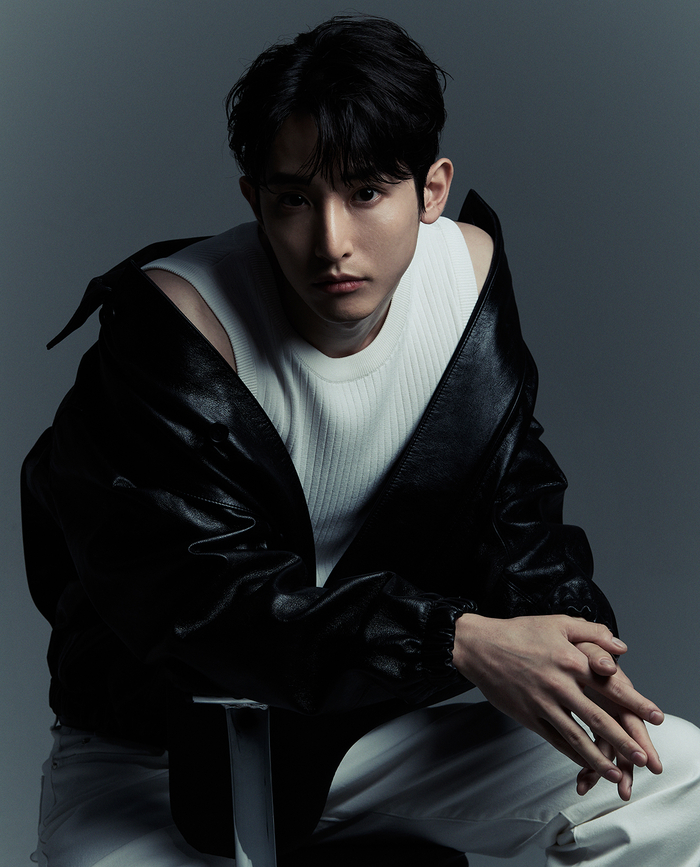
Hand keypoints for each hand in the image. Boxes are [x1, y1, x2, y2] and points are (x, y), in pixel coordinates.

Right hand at [452, 614, 663, 798]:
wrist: (479, 646)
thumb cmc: (520, 632)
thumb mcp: (557, 623)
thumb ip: (592, 633)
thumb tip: (621, 648)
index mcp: (571, 660)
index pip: (611, 686)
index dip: (636, 703)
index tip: (656, 717)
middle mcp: (560, 685)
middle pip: (598, 719)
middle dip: (624, 742)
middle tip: (644, 759)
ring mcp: (543, 703)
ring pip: (577, 737)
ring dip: (599, 758)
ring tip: (617, 774)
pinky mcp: (528, 716)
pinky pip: (555, 740)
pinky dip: (572, 754)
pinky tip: (586, 763)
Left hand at [574, 642, 662, 799]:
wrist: (551, 646)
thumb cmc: (570, 645)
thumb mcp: (581, 641)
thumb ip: (597, 650)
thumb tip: (608, 664)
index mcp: (613, 688)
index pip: (630, 716)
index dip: (639, 739)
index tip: (648, 760)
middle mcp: (609, 706)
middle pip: (622, 740)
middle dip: (625, 765)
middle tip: (624, 788)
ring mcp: (596, 716)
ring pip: (604, 749)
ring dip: (600, 770)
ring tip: (588, 786)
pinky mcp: (580, 723)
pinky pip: (585, 748)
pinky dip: (585, 764)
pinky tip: (581, 781)